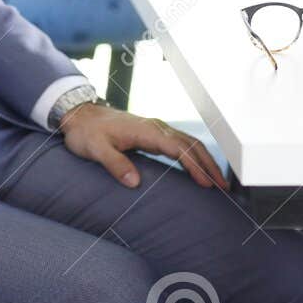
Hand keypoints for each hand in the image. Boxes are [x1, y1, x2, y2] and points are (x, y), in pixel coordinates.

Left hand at [59, 103, 227, 190]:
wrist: (80, 115)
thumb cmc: (86, 133)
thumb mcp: (95, 149)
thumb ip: (115, 164)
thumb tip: (135, 183)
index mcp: (146, 131)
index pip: (178, 149)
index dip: (194, 166)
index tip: (206, 184)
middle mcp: (156, 127)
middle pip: (191, 144)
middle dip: (209, 165)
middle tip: (222, 187)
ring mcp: (156, 129)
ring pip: (189, 142)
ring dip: (205, 160)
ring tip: (217, 181)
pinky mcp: (153, 134)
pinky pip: (180, 144)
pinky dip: (194, 156)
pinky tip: (199, 168)